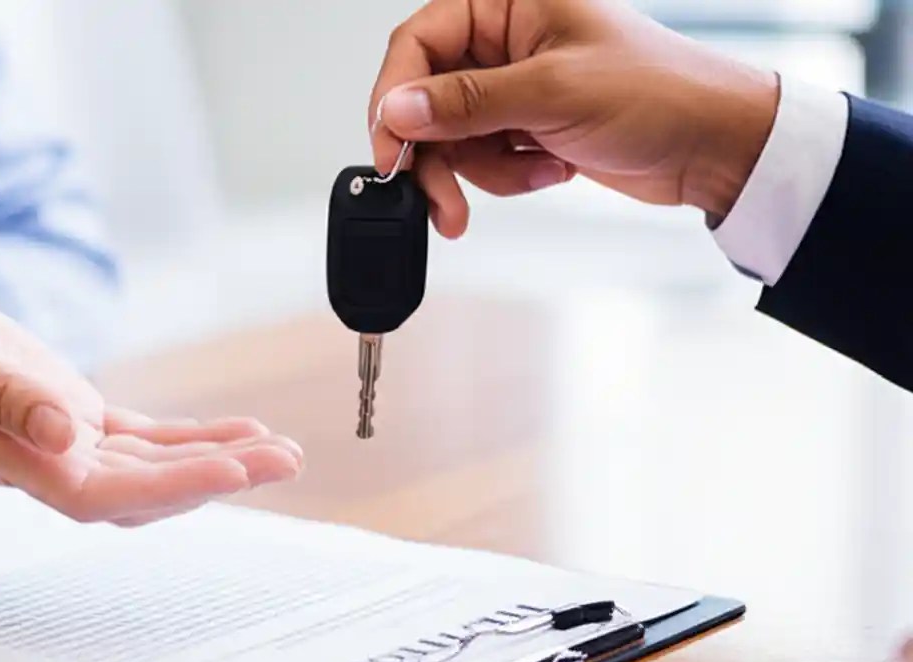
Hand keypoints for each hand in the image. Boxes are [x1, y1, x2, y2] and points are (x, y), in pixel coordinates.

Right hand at [0, 255, 302, 525]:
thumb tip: (65, 432)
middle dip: (215, 475)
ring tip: (278, 451)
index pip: (100, 490)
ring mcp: (55, 440)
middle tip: (286, 459)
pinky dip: (185, 438)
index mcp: (7, 452)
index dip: (171, 486)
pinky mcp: (65, 413)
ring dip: (212, 460)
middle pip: (139, 487)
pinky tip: (232, 433)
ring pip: (146, 466)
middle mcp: (39, 458)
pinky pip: (136, 437)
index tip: (235, 470)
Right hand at [370, 0, 779, 237]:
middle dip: (437, 152)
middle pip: (425, 96)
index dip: (396, 96)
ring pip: (450, 136)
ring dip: (484, 170)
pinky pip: (481, 159)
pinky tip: (554, 167)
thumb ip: (466, 102)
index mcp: (508, 1)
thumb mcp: (553, 92)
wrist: (713, 146)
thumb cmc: (660, 93)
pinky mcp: (523, 124)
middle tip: (440, 198)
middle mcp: (504, 38)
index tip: (392, 148)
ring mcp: (513, 84)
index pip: (418, 41)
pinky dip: (509, 176)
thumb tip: (397, 109)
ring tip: (536, 169)